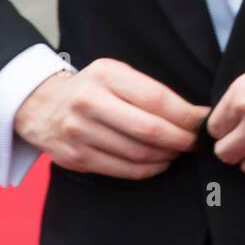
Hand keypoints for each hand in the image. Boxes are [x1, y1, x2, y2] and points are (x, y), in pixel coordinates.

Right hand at [14, 58, 209, 180]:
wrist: (41, 105)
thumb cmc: (91, 88)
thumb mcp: (114, 74)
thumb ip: (146, 90)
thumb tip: (192, 113)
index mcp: (105, 75)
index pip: (156, 98)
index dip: (185, 114)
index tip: (203, 120)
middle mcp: (90, 102)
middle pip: (149, 129)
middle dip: (181, 139)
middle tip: (196, 142)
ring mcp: (81, 132)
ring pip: (138, 154)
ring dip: (167, 156)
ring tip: (179, 151)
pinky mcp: (77, 158)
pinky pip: (123, 170)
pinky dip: (149, 169)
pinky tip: (160, 162)